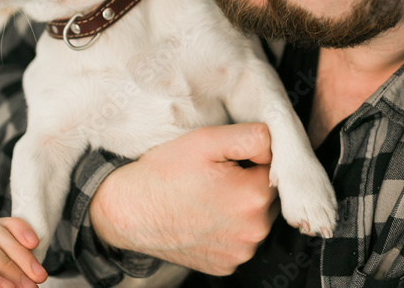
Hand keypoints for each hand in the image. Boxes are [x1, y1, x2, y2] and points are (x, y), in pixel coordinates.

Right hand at [90, 122, 280, 274]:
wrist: (128, 211)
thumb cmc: (164, 174)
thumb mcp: (206, 140)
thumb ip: (251, 136)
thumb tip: (274, 145)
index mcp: (253, 197)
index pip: (274, 168)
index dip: (250, 160)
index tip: (225, 161)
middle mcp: (253, 231)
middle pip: (267, 197)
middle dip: (248, 184)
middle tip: (214, 177)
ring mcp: (239, 253)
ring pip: (255, 220)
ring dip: (240, 208)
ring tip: (207, 197)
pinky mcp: (226, 266)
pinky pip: (239, 241)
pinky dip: (228, 229)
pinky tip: (204, 217)